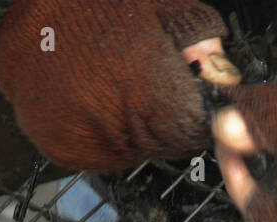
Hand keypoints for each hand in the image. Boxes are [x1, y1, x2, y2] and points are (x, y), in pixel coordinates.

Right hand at [0, 0, 238, 172]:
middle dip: (162, 116)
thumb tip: (222, 79)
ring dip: (127, 126)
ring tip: (110, 80)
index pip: (196, 134)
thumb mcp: (168, 8)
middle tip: (143, 76)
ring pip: (127, 152)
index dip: (196, 112)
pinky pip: (90, 149)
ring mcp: (84, 144)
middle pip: (162, 145)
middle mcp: (119, 135)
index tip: (190, 93)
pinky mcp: (54, 145)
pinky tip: (88, 93)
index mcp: (155, 103)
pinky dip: (95, 128)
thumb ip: (204, 48)